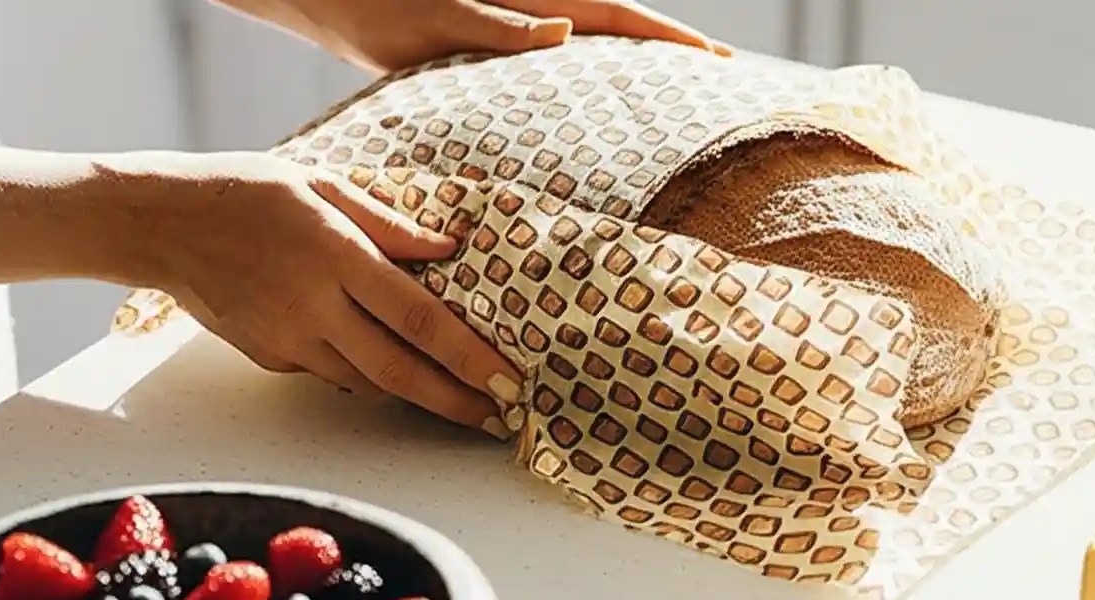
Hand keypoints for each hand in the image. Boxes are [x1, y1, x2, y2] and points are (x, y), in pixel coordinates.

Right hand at [113, 152, 521, 436]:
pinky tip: (393, 367)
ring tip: (463, 400)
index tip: (508, 379)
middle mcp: (314, 307)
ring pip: (368, 381)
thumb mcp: (322, 185)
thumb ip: (389, 222)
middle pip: (400, 371)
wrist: (160, 223)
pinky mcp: (269, 358)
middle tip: (500, 417)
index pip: (419, 318)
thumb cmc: (246, 192)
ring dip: (417, 395)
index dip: (468, 356)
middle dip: (456, 401)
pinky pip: (332, 373)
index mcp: (336, 256)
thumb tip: (451, 247)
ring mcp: (288, 339)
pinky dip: (366, 373)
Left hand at [218, 0, 729, 72]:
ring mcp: (517, 19)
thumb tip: (565, 29)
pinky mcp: (497, 37)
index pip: (614, 14)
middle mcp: (531, 3)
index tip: (712, 59)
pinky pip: (560, 57)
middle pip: (617, 22)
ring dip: (637, 58)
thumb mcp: (436, 18)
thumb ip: (497, 23)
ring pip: (594, 37)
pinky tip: (603, 96)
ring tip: (678, 86)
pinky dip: (593, 71)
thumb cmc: (375, 7)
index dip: (666, 38)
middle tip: (718, 73)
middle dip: (668, 46)